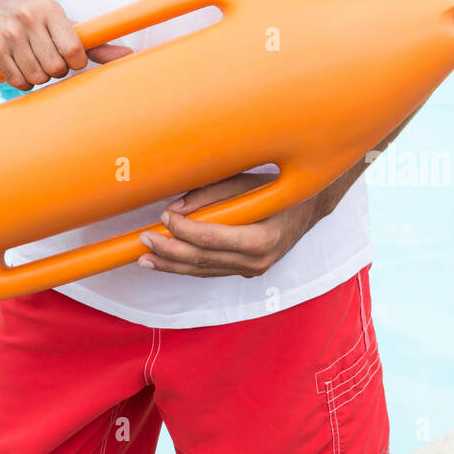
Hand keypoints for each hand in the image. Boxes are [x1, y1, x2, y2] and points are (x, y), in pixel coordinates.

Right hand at [0, 0, 133, 89]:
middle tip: (50, 59)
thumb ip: (97, 43)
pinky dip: (24, 82)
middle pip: (56, 67)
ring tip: (35, 62)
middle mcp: (27, 18)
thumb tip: (129, 55)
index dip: (76, 63)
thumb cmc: (39, 21)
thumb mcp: (65, 25)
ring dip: (40, 77)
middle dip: (57, 69)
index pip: (74, 50)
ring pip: (37, 77)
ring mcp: (7, 34)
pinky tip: (21, 68)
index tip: (72, 59)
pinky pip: (18, 81)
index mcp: (50, 9)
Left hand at [137, 172, 317, 278]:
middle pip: (203, 260)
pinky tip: (168, 262)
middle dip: (169, 252)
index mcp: (261, 238)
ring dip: (172, 265)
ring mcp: (253, 269)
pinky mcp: (248, 270)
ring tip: (145, 259)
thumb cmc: (278, 190)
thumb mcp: (246, 183)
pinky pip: (213, 270)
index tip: (163, 217)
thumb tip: (176, 207)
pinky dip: (189, 266)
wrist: (309, 207)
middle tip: (144, 240)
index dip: (183, 230)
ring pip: (204, 270)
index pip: (211, 239)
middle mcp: (257, 260)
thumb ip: (211, 195)